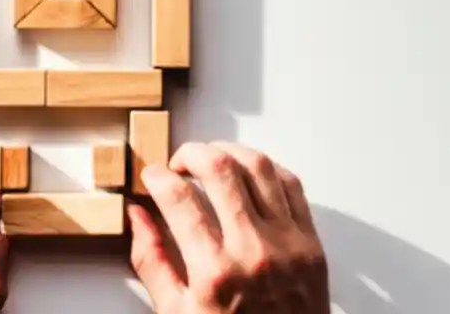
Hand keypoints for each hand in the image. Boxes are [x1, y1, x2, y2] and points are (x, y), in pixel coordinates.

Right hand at [128, 143, 328, 312]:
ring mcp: (288, 244)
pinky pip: (292, 185)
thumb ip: (151, 261)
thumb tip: (137, 215)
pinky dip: (266, 169)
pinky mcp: (311, 243)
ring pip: (259, 167)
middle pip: (219, 169)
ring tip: (211, 160)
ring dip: (229, 152)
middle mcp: (253, 252)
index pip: (178, 199)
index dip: (157, 177)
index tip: (151, 177)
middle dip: (191, 153)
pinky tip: (248, 174)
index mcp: (214, 273)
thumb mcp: (176, 313)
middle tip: (178, 164)